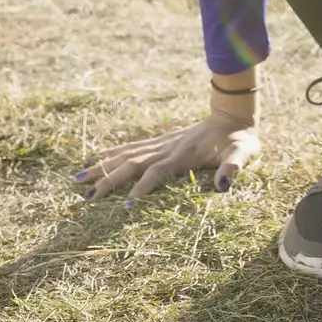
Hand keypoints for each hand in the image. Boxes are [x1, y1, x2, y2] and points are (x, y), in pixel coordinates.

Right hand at [73, 113, 259, 202]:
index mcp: (183, 155)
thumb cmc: (240, 139)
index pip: (156, 172)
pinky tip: (98, 157)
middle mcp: (168, 148)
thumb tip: (224, 185)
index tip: (123, 207)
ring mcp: (163, 143)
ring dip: (103, 166)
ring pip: (127, 155)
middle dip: (109, 179)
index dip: (141, 189)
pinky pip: (134, 146)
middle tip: (86, 195)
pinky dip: (114, 152)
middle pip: (132, 164)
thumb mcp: (243, 153)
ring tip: (77, 177)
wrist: (234, 115)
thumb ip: (234, 167)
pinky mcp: (163, 140)